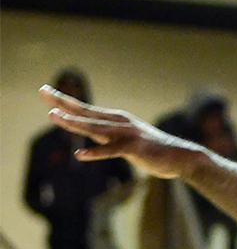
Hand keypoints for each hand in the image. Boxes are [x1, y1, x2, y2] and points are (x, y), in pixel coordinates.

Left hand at [40, 86, 205, 178]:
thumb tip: (86, 134)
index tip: (45, 91)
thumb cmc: (154, 151)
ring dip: (74, 123)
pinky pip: (111, 151)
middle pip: (86, 112)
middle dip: (63, 102)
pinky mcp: (134, 148)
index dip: (64, 100)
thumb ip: (105, 136)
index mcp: (117, 119)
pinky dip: (95, 153)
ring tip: (54, 117)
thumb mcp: (124, 141)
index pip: (85, 108)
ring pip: (95, 128)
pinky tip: (80, 156)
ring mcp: (127, 134)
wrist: (182, 158)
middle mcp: (120, 122)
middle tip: (42, 91)